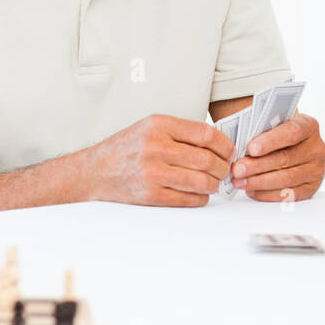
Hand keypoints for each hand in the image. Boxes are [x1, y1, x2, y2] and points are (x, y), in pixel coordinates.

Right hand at [86, 114, 234, 205]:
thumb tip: (218, 142)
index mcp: (159, 125)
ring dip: (214, 184)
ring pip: (201, 181)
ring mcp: (152, 172)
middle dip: (222, 167)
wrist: (95, 172)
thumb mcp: (150, 128)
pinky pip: (187, 199)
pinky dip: (200, 198)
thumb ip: (180, 132)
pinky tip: (199, 194)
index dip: (224, 144)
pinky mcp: (150, 194)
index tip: (230, 150)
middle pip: (206, 159)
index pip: (205, 133)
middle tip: (224, 170)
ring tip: (213, 183)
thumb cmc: (126, 148)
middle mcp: (156, 147)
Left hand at [231, 112, 324, 201]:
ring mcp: (316, 169)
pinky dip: (267, 194)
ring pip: (286, 178)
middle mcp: (316, 147)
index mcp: (308, 125)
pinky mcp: (311, 188)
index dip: (271, 141)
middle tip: (237, 169)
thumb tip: (240, 143)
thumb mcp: (273, 123)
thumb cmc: (279, 133)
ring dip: (259, 182)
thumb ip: (262, 128)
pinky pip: (289, 195)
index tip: (251, 149)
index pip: (291, 132)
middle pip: (286, 159)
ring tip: (240, 181)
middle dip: (257, 165)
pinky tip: (252, 190)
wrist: (295, 146)